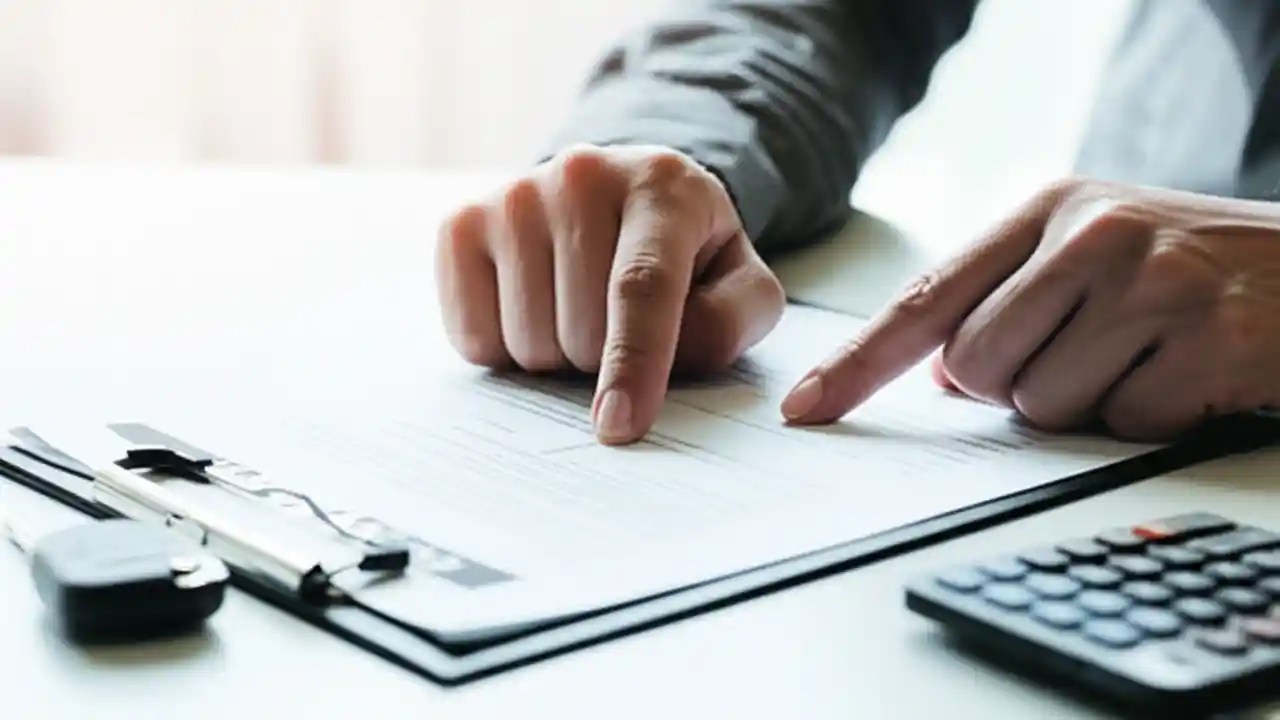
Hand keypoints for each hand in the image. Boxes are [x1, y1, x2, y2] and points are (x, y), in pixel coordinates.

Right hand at [436, 144, 784, 444]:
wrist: (617, 200)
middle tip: (621, 329)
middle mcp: (581, 175)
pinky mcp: (461, 224)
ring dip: (558, 359)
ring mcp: (514, 195)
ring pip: (527, 342)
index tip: (620, 426)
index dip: (633, 362)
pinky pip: (473, 337)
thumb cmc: (683, 256)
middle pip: (582, 330)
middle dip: (605, 363)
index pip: (641, 285)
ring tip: (579, 312)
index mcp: (663, 186)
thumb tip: (662, 361)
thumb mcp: (739, 284)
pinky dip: (504, 351)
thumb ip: (730, 322)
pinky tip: (533, 309)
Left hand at [780, 178, 1279, 440]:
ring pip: (1039, 405)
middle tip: (1084, 352)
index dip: (857, 362)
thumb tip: (937, 372)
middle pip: (973, 368)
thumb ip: (1006, 298)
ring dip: (1083, 404)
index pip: (926, 298)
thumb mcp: (1091, 251)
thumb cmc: (1185, 266)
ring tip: (1140, 355)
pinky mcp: (1203, 340)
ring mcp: (1151, 284)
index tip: (806, 408)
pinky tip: (1184, 372)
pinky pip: (1120, 425)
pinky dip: (1145, 418)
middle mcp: (1092, 235)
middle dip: (1013, 387)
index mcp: (1047, 211)